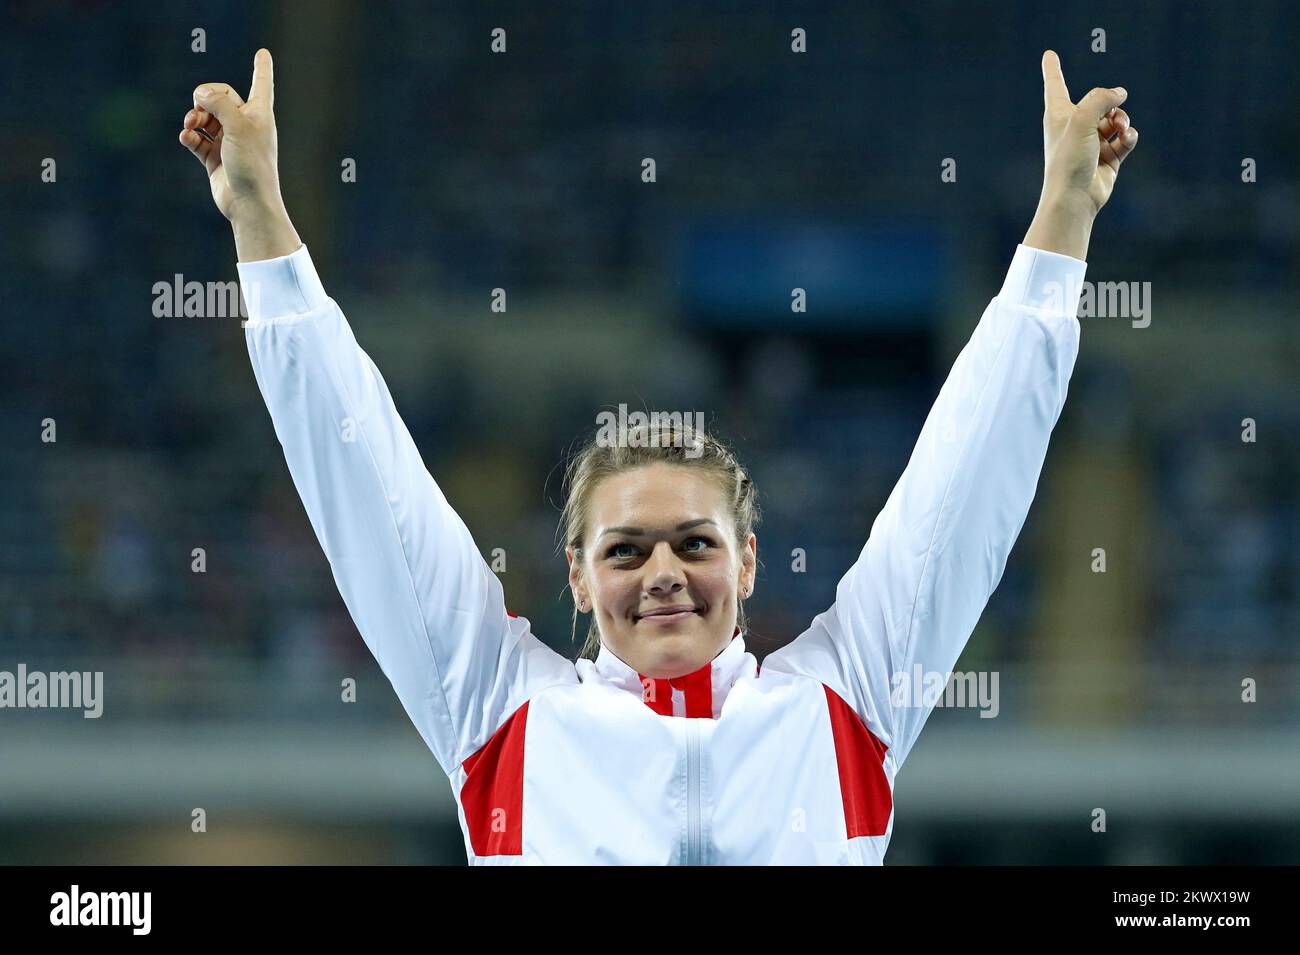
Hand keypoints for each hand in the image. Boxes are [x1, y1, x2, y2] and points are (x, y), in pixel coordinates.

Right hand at [178, 48, 282, 222]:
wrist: (248, 203)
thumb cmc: (252, 165)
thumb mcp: (238, 126)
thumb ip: (219, 102)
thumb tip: (200, 93)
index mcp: (259, 115)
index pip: (261, 84)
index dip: (261, 68)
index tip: (263, 52)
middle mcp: (245, 126)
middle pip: (220, 97)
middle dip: (205, 98)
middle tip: (199, 107)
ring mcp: (229, 142)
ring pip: (205, 117)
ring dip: (194, 117)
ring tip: (191, 126)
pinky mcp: (215, 158)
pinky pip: (197, 139)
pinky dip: (189, 136)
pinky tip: (187, 138)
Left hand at [1039, 49, 1139, 215]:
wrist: (1075, 198)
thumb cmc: (1069, 160)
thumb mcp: (1081, 119)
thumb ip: (1101, 98)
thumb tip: (1121, 93)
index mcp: (1058, 115)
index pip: (1055, 85)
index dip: (1053, 69)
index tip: (1049, 54)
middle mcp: (1074, 126)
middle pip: (1098, 100)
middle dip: (1110, 103)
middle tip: (1109, 116)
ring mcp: (1092, 142)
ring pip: (1115, 118)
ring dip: (1122, 120)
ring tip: (1120, 129)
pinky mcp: (1108, 156)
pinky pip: (1126, 137)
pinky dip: (1130, 136)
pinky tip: (1127, 138)